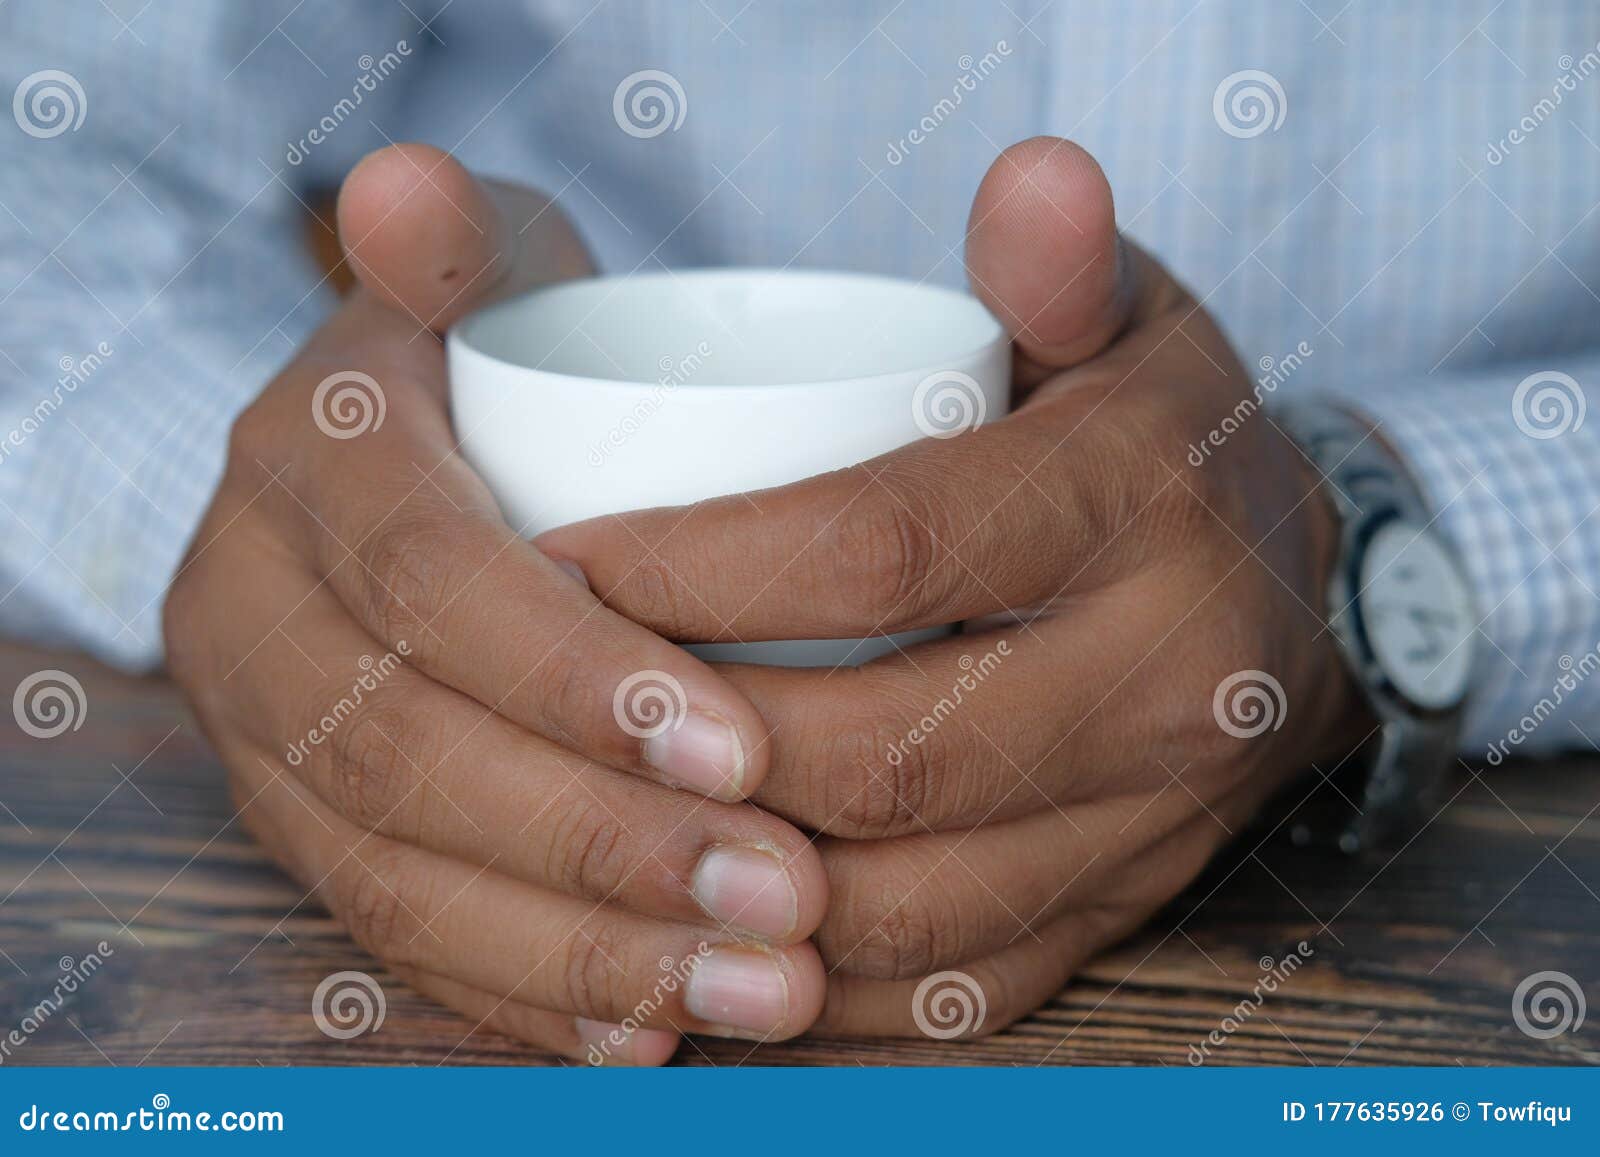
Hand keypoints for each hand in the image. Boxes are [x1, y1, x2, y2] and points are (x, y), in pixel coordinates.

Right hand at [165, 144, 829, 1062]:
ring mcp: (267, 738)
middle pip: (411, 754)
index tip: (743, 742)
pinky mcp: (307, 828)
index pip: (426, 582)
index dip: (571, 671)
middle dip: (602, 840)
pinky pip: (401, 937)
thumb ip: (461, 240)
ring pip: (400, 874)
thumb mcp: (482, 275)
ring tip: (762, 988)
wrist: (404, 453)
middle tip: (783, 894)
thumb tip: (403, 189)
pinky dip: (526, 996)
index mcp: (305, 464)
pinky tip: (656, 1038)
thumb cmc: (489, 357)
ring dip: (587, 949)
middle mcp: (255, 608)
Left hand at [538, 137, 1367, 1036]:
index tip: (555, 561)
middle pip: (883, 751)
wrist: (1307, 600)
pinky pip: (955, 987)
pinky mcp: (1124, 910)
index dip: (695, 568)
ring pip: (908, 902)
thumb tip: (1029, 173)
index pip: (884, 547)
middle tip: (552, 707)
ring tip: (604, 824)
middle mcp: (1164, 681)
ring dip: (730, 883)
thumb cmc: (1164, 445)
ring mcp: (1150, 822)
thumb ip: (1060, 260)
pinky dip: (815, 979)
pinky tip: (709, 930)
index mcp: (1140, 507)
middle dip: (689, 746)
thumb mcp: (1131, 324)